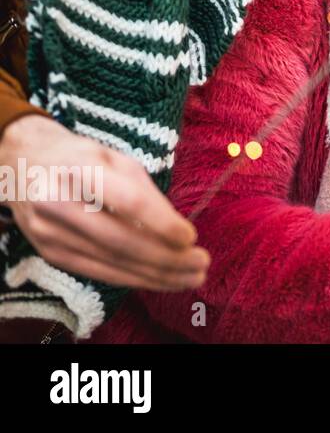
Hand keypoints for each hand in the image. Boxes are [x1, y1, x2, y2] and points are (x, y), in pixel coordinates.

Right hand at [0, 114, 208, 290]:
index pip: (127, 202)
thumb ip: (143, 191)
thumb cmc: (79, 158)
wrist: (21, 165)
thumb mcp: (113, 158)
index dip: (161, 223)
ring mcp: (50, 233)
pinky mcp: (50, 253)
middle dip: (166, 258)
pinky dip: (133, 278)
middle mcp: (59, 203)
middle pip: (120, 241)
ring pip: (111, 263)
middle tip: (201, 263)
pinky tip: (161, 280)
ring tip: (192, 277)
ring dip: (156, 275)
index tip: (190, 236)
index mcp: (80, 169)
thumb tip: (176, 228)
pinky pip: (98, 272)